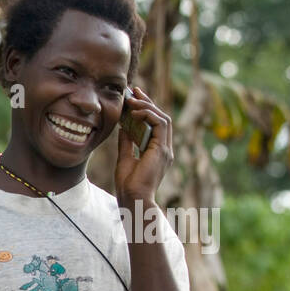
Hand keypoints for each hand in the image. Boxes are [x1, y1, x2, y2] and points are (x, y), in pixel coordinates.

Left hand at [114, 86, 172, 207]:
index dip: (145, 109)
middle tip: (134, 91)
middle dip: (147, 102)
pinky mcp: (162, 150)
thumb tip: (124, 125)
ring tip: (132, 99)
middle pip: (161, 117)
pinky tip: (135, 111)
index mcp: (157, 150)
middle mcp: (165, 148)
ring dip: (147, 106)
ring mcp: (165, 149)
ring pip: (163, 118)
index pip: (155, 123)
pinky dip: (149, 115)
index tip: (133, 97)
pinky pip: (161, 125)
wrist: (133, 198)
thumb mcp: (125, 157)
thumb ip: (127, 141)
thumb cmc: (128, 184)